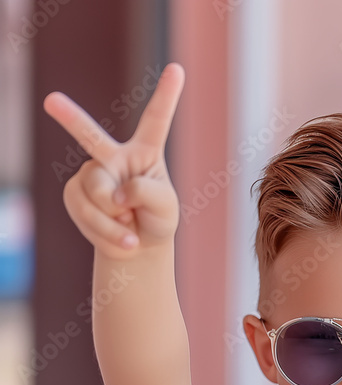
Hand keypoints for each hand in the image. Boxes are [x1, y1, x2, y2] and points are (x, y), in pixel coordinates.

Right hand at [43, 62, 184, 258]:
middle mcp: (114, 156)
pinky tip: (118, 235)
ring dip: (116, 218)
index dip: (166, 96)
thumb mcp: (166, 208)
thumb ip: (147, 194)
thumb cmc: (156, 220)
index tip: (177, 69)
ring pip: (98, 192)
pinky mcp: (75, 193)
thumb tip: (117, 193)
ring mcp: (92, 174)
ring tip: (129, 225)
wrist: (136, 246)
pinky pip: (87, 211)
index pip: (155, 121)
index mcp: (145, 152)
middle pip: (92, 138)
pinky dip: (105, 231)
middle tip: (51, 102)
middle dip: (70, 119)